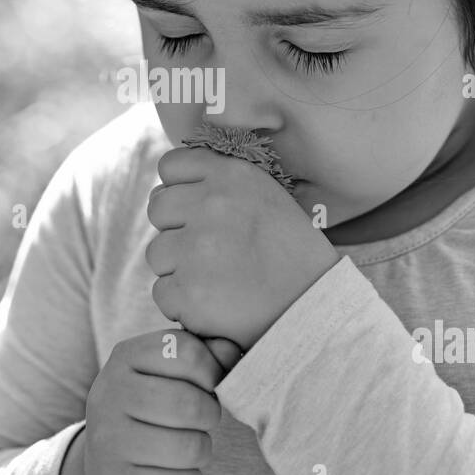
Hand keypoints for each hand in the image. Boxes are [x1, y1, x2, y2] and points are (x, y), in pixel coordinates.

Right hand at [76, 329, 241, 474]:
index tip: (209, 385)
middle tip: (202, 420)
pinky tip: (173, 473)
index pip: (188, 352)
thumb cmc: (151, 411)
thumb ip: (204, 355)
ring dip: (201, 450)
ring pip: (189, 448)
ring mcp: (108, 441)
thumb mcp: (169, 374)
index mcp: (124, 356)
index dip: (213, 371)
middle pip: (190, 403)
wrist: (105, 471)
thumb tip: (232, 350)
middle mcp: (109, 394)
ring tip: (188, 446)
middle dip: (209, 416)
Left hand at [145, 146, 341, 351]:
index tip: (195, 212)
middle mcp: (213, 204)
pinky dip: (182, 304)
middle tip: (209, 254)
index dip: (178, 191)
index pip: (170, 166)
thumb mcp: (266, 198)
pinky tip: (215, 304)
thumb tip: (167, 187)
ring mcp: (198, 248)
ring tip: (217, 280)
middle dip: (176, 231)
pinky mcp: (189, 291)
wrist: (317, 309)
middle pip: (158, 208)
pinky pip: (162, 292)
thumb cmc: (290, 256)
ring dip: (178, 269)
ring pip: (156, 253)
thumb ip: (220, 185)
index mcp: (233, 175)